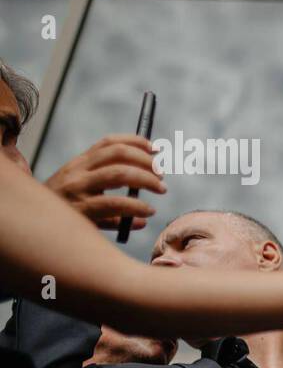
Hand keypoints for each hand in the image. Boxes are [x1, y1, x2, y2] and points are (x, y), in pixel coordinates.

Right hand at [45, 134, 165, 230]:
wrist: (36, 225)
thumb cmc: (67, 210)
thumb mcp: (84, 193)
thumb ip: (112, 194)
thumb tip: (144, 215)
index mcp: (80, 163)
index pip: (109, 143)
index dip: (135, 142)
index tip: (156, 148)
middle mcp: (78, 171)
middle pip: (118, 154)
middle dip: (145, 160)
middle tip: (162, 173)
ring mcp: (79, 189)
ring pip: (119, 174)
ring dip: (146, 179)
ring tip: (160, 188)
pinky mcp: (82, 210)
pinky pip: (116, 204)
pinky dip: (137, 206)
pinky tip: (147, 212)